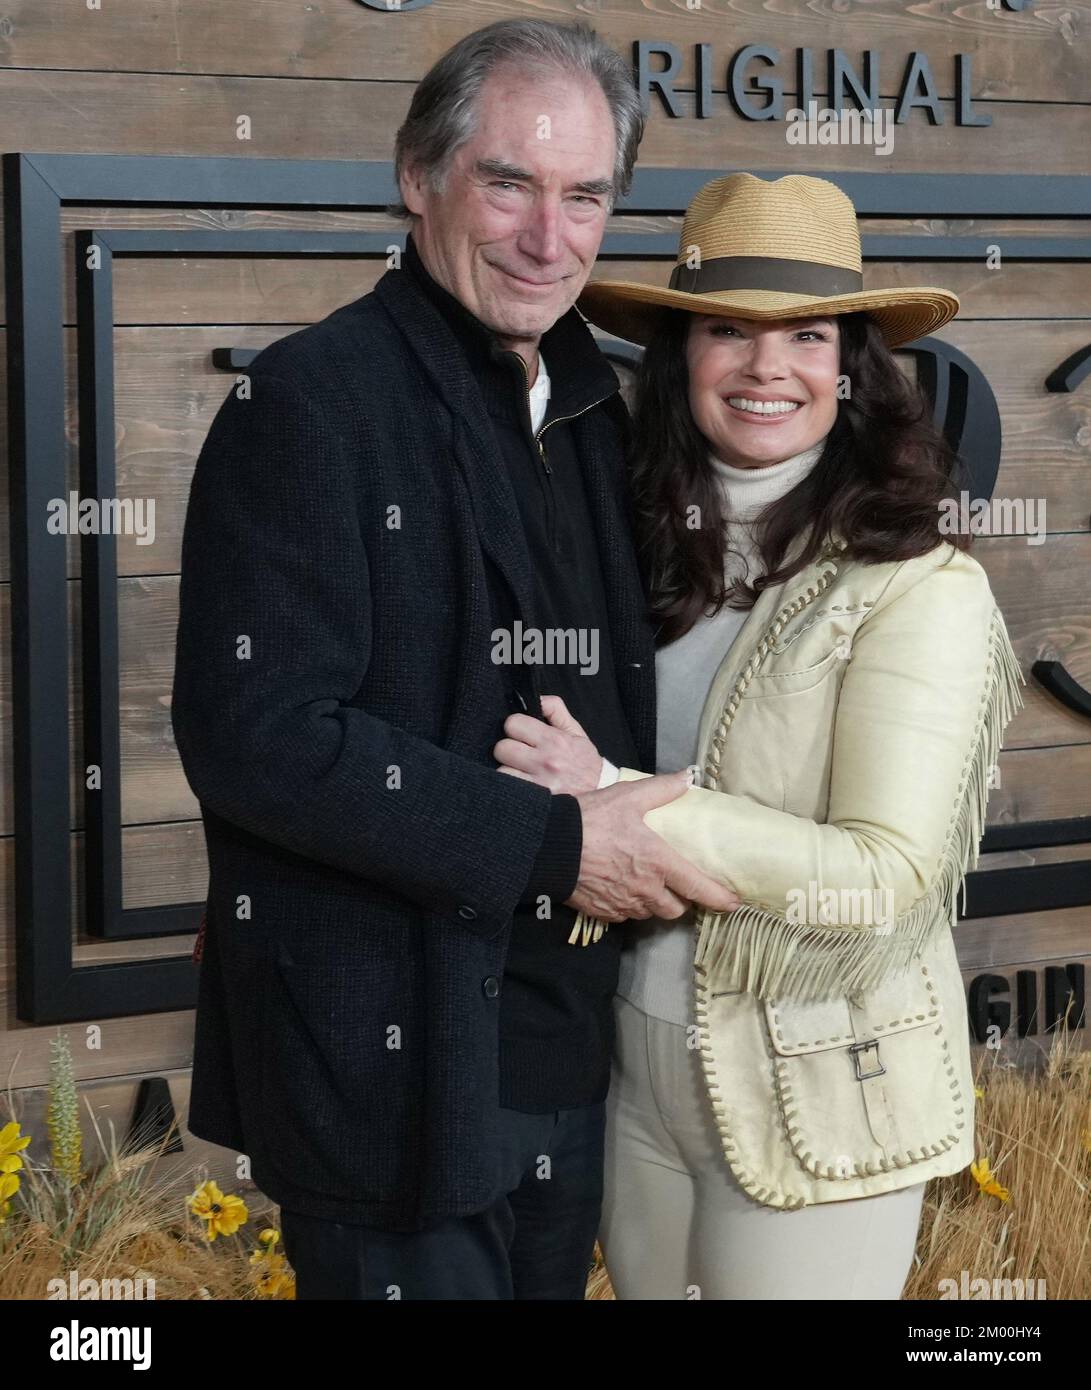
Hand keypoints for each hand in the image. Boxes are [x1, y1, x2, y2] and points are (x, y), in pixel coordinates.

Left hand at [494, 694, 603, 794]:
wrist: (600, 794)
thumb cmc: (585, 763)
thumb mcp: (576, 732)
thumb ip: (555, 710)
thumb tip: (536, 697)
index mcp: (554, 740)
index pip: (513, 724)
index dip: (515, 727)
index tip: (521, 734)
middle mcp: (545, 761)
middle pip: (502, 748)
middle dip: (508, 749)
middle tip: (519, 754)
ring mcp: (538, 784)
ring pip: (501, 772)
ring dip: (508, 770)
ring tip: (519, 771)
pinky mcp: (535, 802)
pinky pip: (509, 791)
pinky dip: (510, 788)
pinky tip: (520, 785)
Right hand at [565, 770, 740, 922]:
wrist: (548, 846)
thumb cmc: (592, 819)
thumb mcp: (628, 797)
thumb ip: (661, 789)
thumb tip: (688, 777)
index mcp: (659, 863)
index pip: (698, 889)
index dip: (718, 898)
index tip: (731, 902)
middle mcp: (646, 890)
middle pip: (675, 910)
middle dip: (680, 900)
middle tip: (676, 885)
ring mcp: (624, 905)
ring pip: (650, 913)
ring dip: (653, 903)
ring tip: (646, 885)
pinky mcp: (603, 914)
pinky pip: (624, 916)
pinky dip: (628, 906)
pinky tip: (620, 889)